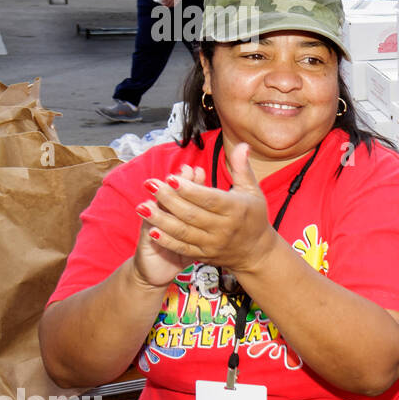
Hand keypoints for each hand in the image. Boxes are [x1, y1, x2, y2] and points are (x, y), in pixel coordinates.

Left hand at [136, 143, 277, 274]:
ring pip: (184, 232)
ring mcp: (213, 243)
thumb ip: (242, 168)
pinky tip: (151, 231)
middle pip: (192, 214)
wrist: (257, 252)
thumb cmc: (253, 215)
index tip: (170, 178)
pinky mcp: (205, 255)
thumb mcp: (252, 190)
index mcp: (236, 209)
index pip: (209, 199)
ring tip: (141, 207)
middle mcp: (224, 228)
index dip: (189, 189)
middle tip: (149, 184)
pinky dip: (167, 241)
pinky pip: (183, 248)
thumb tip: (242, 145)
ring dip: (161, 220)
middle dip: (168, 199)